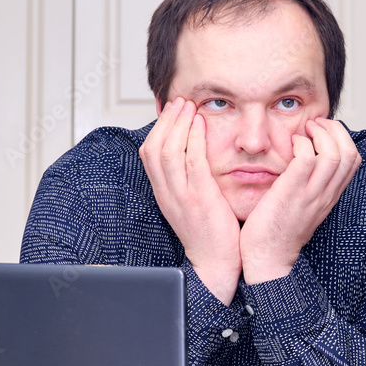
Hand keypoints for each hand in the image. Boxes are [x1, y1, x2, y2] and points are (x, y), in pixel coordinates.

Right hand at [139, 97, 240, 304]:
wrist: (216, 264)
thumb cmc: (209, 233)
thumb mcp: (190, 203)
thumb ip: (187, 179)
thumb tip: (192, 153)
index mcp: (164, 194)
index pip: (149, 154)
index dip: (158, 128)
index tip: (171, 110)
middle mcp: (168, 194)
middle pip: (154, 149)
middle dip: (166, 120)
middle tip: (180, 100)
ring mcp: (182, 197)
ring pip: (169, 152)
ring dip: (178, 124)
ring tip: (189, 106)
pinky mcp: (201, 200)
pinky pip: (192, 164)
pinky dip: (194, 141)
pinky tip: (201, 125)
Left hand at [240, 117, 360, 283]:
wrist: (268, 256)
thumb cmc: (278, 230)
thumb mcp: (304, 206)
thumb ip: (310, 185)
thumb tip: (305, 160)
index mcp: (330, 195)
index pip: (353, 160)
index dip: (343, 138)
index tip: (323, 131)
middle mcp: (326, 193)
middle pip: (349, 153)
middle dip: (335, 129)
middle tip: (315, 124)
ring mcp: (311, 193)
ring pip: (333, 153)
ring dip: (319, 133)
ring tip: (304, 131)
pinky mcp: (293, 192)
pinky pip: (306, 157)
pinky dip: (301, 143)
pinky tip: (290, 145)